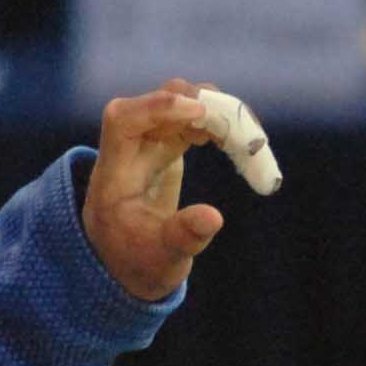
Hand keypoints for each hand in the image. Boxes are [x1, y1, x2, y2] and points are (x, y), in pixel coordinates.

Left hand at [81, 82, 227, 303]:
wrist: (129, 261)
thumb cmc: (140, 262)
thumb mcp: (162, 261)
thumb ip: (184, 237)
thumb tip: (215, 218)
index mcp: (115, 176)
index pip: (123, 122)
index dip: (157, 108)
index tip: (198, 114)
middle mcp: (128, 150)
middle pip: (156, 104)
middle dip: (197, 105)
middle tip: (241, 127)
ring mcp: (147, 143)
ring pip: (177, 105)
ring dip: (214, 112)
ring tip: (250, 137)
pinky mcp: (165, 144)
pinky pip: (189, 119)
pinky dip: (215, 123)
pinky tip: (238, 140)